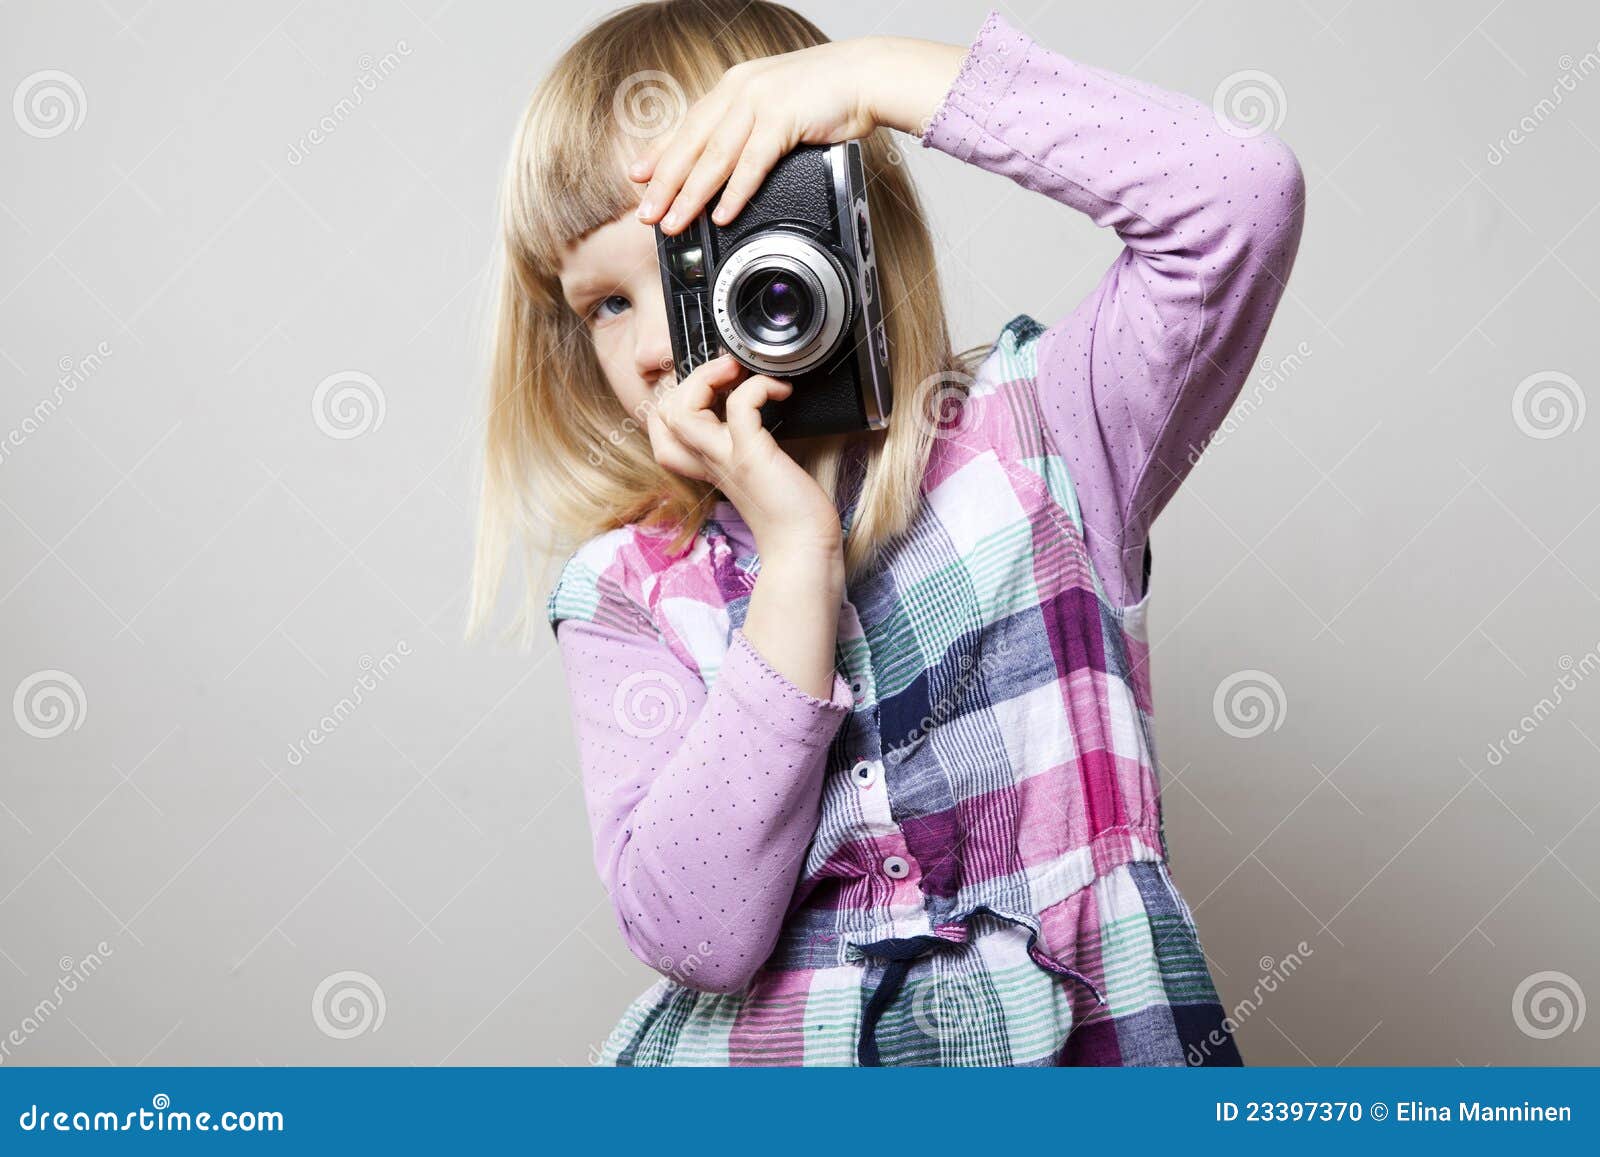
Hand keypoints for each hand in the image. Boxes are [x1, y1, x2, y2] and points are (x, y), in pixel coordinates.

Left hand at [630, 36, 964, 233]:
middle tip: (647, 213)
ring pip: (714, 157)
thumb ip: (751, 127)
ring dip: (690, 194)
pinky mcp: (781, 117)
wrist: (866, 74)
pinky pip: (751, 162)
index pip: (687, 125)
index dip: (659, 154)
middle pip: (692, 144)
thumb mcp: (778, 105)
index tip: (638, 178)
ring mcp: (759, 102)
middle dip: (665, 183)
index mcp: (734, 86)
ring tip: (675, 221)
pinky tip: (721, 213)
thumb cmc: (826, 94)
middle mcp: (739, 90)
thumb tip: (730, 165)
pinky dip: (734, 191)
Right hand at [647, 354, 841, 554]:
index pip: (662, 425)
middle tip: (728, 372)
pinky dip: (756, 387)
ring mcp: (725, 458)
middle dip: (689, 379)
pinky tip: (779, 390)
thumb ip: (741, 442)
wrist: (804, 546)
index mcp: (705, 462)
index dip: (680, 395)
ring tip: (739, 372)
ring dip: (707, 377)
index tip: (718, 384)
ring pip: (679, 411)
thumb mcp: (753, 468)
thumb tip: (751, 404)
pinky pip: (739, 407)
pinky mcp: (751, 456)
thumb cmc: (789, 509)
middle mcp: (707, 460)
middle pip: (661, 413)